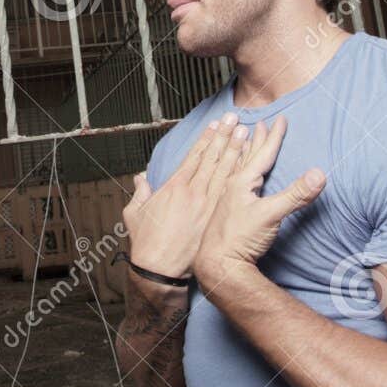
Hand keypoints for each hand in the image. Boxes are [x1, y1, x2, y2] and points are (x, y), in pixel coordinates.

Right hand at [122, 112, 252, 277]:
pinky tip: (250, 162)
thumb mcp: (136, 214)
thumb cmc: (147, 243)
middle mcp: (193, 191)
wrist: (160, 268)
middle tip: (236, 118)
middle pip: (213, 158)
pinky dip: (241, 174)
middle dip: (225, 136)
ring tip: (246, 131)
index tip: (215, 125)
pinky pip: (232, 191)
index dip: (206, 139)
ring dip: (236, 150)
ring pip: (225, 170)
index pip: (194, 156)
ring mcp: (207, 203)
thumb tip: (140, 178)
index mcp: (174, 187)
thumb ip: (140, 193)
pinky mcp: (216, 217)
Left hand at [194, 115, 324, 288]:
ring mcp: (227, 200)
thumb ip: (295, 194)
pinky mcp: (226, 213)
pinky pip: (231, 183)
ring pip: (236, 169)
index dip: (273, 137)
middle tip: (261, 122)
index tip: (280, 119)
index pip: (262, 154)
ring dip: (241, 152)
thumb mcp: (271, 215)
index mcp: (241, 183)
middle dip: (256, 139)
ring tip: (242, 139)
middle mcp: (232, 188)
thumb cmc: (239, 240)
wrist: (217, 265)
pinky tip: (235, 177)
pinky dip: (234, 173)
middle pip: (247, 157)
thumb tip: (320, 173)